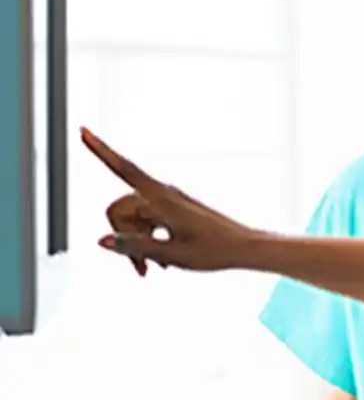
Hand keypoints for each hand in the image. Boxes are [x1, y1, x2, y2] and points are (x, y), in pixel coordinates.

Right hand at [81, 127, 261, 272]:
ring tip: (153, 269)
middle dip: (122, 237)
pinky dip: (147, 241)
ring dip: (136, 244)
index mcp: (162, 198)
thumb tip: (101, 240)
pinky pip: (147, 222)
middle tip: (142, 269)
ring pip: (133, 219)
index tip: (82, 130)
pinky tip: (159, 264)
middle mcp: (163, 194)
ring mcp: (168, 201)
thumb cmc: (214, 251)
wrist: (245, 248)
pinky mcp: (173, 210)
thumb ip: (134, 247)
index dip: (100, 150)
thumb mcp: (171, 254)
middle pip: (120, 209)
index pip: (124, 168)